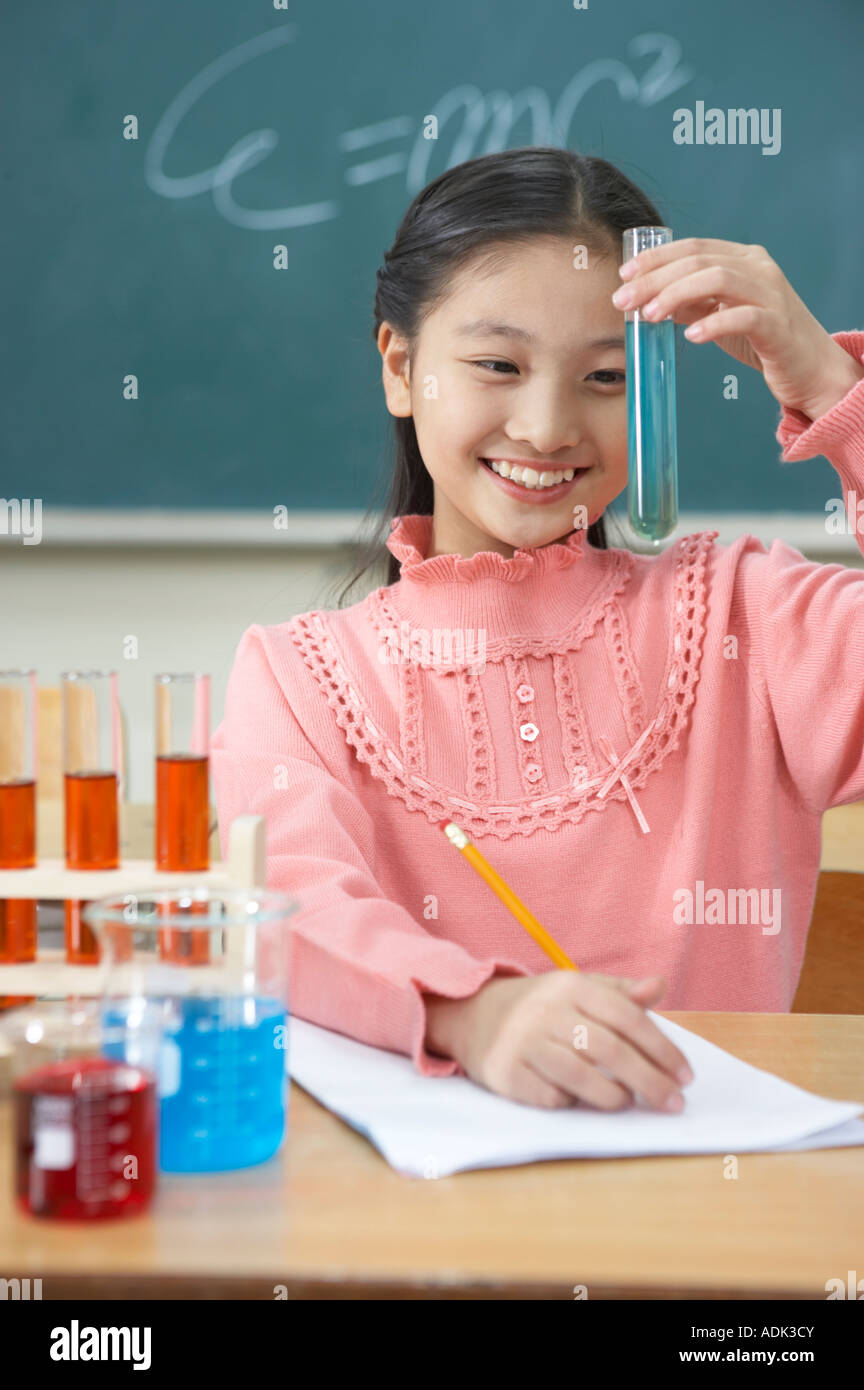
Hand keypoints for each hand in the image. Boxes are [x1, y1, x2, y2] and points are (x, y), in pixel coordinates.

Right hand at [427, 971, 693, 1110]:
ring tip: (629, 1102)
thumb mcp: (579, 990)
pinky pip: (549, 1096)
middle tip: (674, 1103)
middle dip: (650, 1081)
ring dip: (613, 1096)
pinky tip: (582, 1101)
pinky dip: (571, 1102)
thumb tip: (659, 986)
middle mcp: (547, 1011)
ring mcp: (523, 1042)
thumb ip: (621, 993)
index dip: (662, 1048)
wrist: (475, 1014)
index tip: (686, 1076)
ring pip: (580, 1076)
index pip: (628, 1017)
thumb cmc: (543, 1006)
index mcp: (572, 986)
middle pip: (610, 1050)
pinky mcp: (505, 1071)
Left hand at [612, 237, 860, 419]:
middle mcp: (759, 268)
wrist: (810, 368)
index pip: (693, 248)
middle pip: (699, 262)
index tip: (624, 275)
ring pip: (718, 279)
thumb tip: (649, 300)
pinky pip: (743, 317)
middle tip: (623, 301)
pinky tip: (690, 336)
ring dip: (676, 295)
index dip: (656, 259)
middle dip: (655, 279)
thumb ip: (691, 304)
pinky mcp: (778, 325)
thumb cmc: (765, 339)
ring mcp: (771, 294)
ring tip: (650, 315)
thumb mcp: (721, 314)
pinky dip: (713, 324)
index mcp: (743, 259)